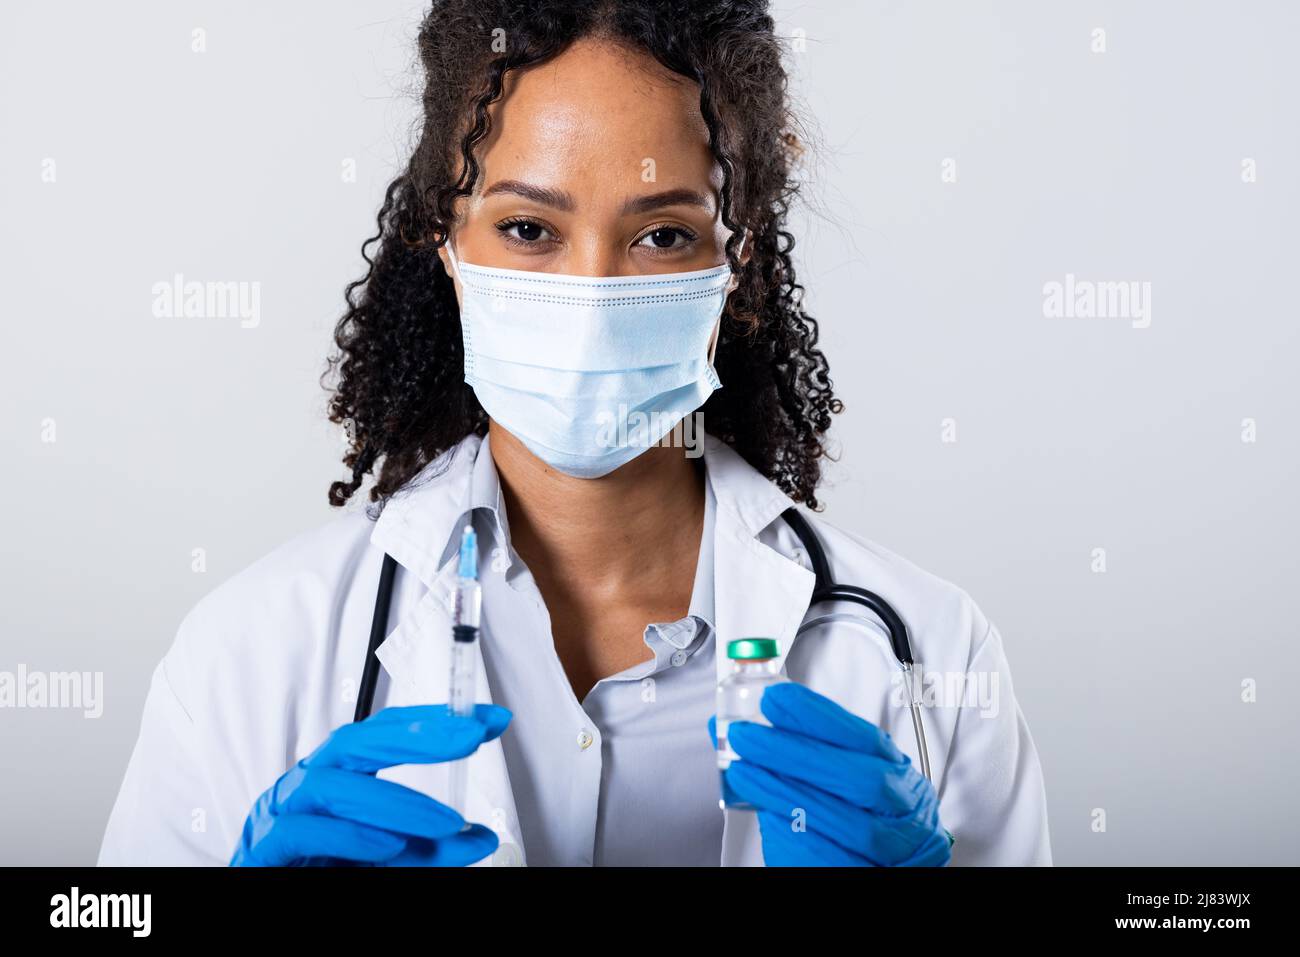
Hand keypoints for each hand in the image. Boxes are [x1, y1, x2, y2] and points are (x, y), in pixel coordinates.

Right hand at [230, 704, 510, 865]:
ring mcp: (281, 811)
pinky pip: (301, 831)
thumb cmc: (324, 870)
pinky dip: (348, 836)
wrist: (261, 900)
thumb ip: (430, 848)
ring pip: (332, 786)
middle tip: (469, 738)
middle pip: (355, 741)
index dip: (435, 721)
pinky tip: (387, 847)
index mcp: (338, 777)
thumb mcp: (391, 858)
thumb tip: (482, 837)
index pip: (385, 734)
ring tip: (445, 822)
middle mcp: (309, 784)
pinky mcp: (263, 847)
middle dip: (417, 735)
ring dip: (395, 803)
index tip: (491, 721)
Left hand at [709, 682, 950, 866]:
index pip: (868, 740)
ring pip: (850, 823)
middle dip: (799, 753)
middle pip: (862, 780)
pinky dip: (799, 838)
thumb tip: (730, 727)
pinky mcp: (868, 874)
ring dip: (788, 794)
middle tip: (746, 736)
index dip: (821, 717)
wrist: (882, 867)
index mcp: (899, 776)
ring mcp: (895, 849)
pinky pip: (835, 860)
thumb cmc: (860, 824)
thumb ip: (799, 756)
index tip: (775, 699)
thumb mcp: (841, 782)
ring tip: (743, 772)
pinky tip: (769, 818)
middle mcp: (904, 810)